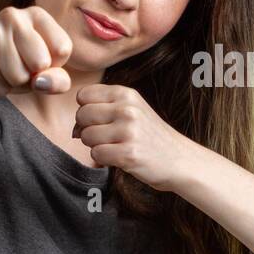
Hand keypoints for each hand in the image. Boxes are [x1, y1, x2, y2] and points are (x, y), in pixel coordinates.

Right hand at [0, 6, 73, 95]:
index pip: (62, 49)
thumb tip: (42, 81)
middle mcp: (15, 16)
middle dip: (31, 77)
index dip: (53, 65)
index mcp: (37, 15)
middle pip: (41, 63)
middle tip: (18, 67)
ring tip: (3, 70)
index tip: (38, 59)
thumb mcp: (44, 70)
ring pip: (19, 76)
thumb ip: (58, 79)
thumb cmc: (14, 64)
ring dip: (12, 84)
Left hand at [72, 84, 198, 191]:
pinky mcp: (128, 154)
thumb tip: (74, 128)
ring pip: (86, 136)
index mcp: (126, 94)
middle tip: (106, 137)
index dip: (85, 110)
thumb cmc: (150, 136)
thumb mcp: (132, 109)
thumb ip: (103, 108)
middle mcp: (127, 109)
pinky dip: (103, 159)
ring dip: (95, 146)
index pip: (83, 95)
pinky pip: (96, 154)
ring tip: (115, 147)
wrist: (179, 159)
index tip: (100, 120)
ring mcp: (128, 131)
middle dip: (87, 129)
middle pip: (81, 115)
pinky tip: (119, 157)